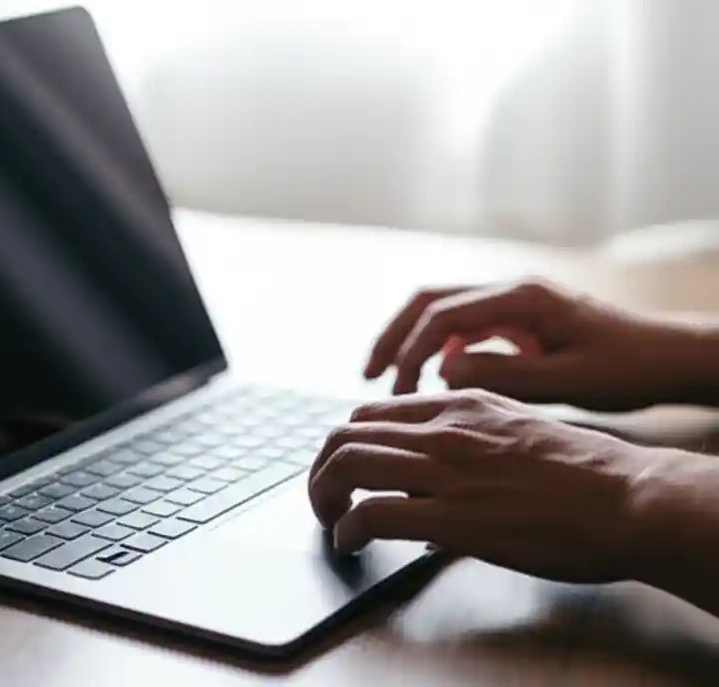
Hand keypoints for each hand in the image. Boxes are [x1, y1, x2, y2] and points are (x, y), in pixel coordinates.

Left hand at [307, 389, 664, 582]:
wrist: (629, 499)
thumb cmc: (586, 476)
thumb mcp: (517, 431)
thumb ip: (469, 444)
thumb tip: (433, 481)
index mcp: (460, 406)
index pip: (372, 414)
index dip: (347, 444)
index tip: (346, 473)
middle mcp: (443, 429)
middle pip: (344, 435)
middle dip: (321, 470)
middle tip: (324, 501)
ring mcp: (445, 470)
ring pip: (345, 465)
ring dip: (323, 498)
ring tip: (331, 523)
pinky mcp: (451, 515)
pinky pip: (370, 514)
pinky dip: (345, 530)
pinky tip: (351, 544)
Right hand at [363, 279, 718, 410]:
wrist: (671, 358)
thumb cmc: (628, 370)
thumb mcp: (567, 381)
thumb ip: (503, 374)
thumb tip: (444, 370)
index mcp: (521, 298)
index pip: (442, 314)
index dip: (409, 350)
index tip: (394, 389)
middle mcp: (511, 291)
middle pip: (430, 301)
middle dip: (394, 337)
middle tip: (369, 377)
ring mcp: (514, 303)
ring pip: (443, 313)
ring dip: (412, 343)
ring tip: (391, 383)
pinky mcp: (519, 321)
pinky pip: (464, 328)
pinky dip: (439, 351)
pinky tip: (435, 384)